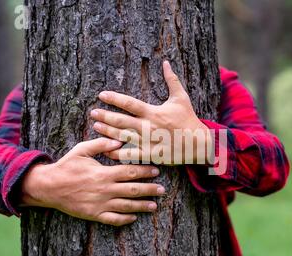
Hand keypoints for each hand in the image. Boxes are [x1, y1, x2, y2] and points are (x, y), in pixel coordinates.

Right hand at [20, 137, 164, 225]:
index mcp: (104, 173)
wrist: (48, 187)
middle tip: (162, 190)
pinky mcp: (94, 214)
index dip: (145, 172)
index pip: (130, 172)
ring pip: (126, 206)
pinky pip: (113, 219)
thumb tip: (119, 140)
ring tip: (154, 205)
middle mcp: (105, 190)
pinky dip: (124, 219)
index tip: (157, 171)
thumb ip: (101, 144)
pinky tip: (134, 217)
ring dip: (142, 206)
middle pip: (133, 190)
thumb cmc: (66, 166)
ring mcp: (100, 204)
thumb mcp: (82, 150)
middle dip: (150, 189)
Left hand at [91, 61, 212, 164]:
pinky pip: (130, 155)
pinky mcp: (150, 155)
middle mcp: (148, 126)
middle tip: (93, 112)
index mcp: (153, 112)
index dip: (114, 98)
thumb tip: (166, 62)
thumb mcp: (181, 97)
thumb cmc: (188, 119)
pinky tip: (106, 149)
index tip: (102, 95)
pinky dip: (117, 152)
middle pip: (121, 121)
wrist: (198, 143)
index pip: (129, 103)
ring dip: (107, 132)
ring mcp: (148, 142)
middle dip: (105, 116)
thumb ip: (171, 80)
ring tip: (96, 126)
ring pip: (123, 137)